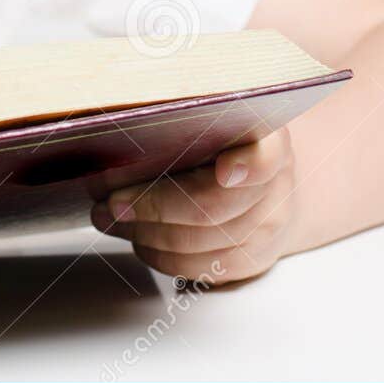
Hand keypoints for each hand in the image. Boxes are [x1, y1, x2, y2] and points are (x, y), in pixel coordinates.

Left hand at [90, 129, 297, 284]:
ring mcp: (267, 227)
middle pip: (213, 204)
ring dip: (144, 233)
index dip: (248, 166)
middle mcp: (275, 185)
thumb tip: (117, 133)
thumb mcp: (207, 115)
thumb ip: (176, 120)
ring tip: (108, 217)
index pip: (265, 155)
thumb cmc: (222, 141)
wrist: (263, 181)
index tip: (225, 172)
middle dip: (152, 206)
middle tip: (110, 202)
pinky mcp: (252, 259)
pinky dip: (159, 255)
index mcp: (266, 139)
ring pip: (199, 242)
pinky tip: (137, 237)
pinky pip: (200, 267)